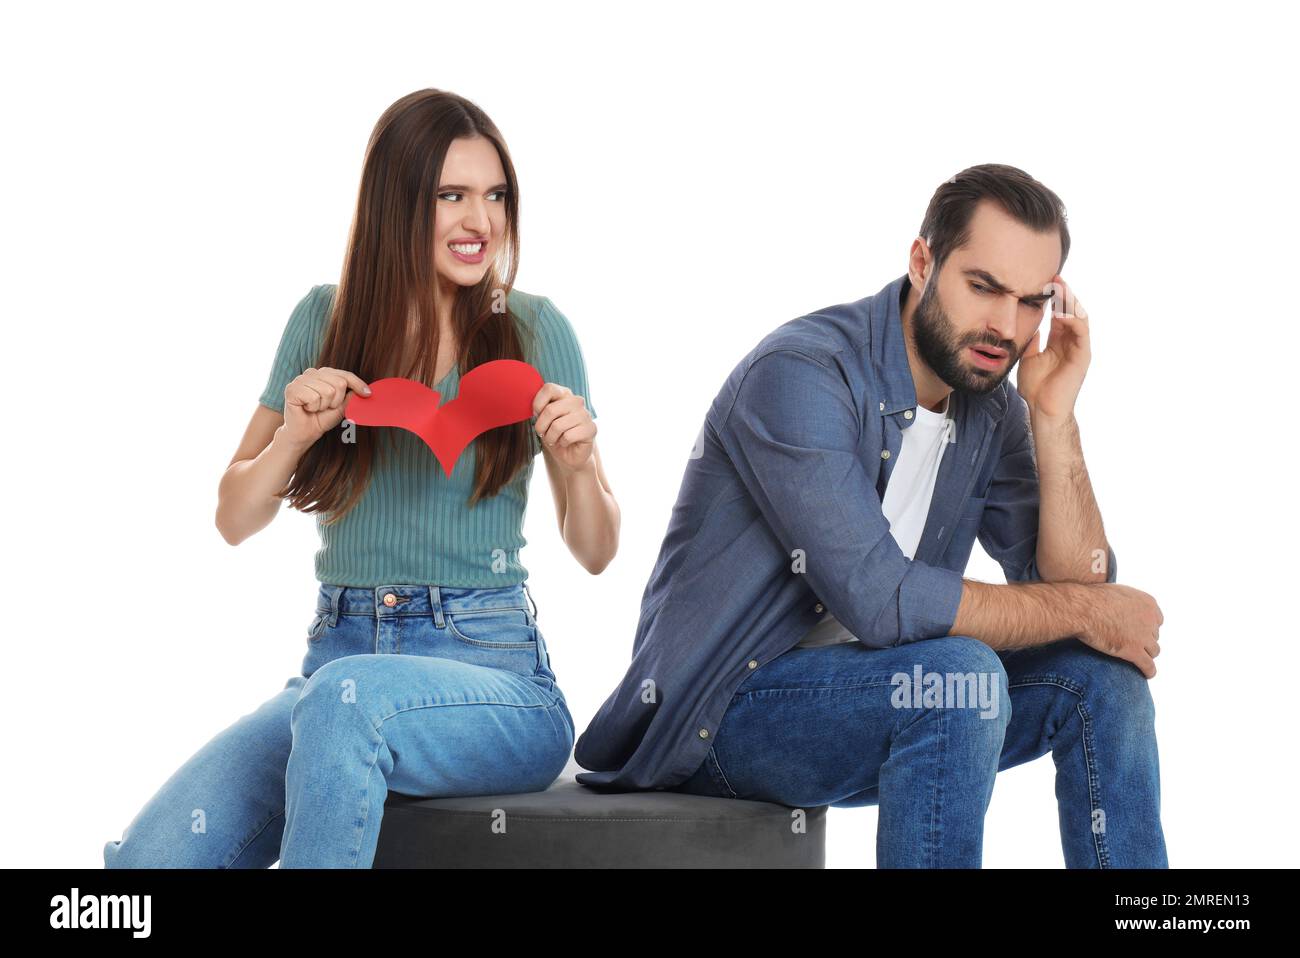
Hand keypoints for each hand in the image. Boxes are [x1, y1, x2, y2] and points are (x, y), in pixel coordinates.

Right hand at [281, 366, 370, 448]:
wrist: (305, 434)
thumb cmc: (321, 419)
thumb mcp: (341, 407)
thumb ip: (350, 397)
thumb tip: (365, 389)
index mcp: (323, 374)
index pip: (344, 374)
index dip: (357, 384)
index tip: (367, 393)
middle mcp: (311, 373)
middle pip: (339, 383)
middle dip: (336, 401)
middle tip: (326, 407)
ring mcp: (300, 379)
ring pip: (326, 391)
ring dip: (323, 406)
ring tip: (315, 408)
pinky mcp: (291, 389)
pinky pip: (313, 397)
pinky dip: (313, 407)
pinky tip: (306, 409)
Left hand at [531, 382, 594, 473]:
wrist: (568, 455)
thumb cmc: (554, 435)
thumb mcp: (542, 420)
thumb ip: (539, 409)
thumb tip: (534, 409)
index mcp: (565, 394)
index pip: (549, 388)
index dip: (538, 403)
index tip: (536, 415)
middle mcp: (577, 401)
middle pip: (550, 410)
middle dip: (541, 426)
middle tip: (543, 433)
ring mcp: (585, 415)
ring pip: (558, 426)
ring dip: (551, 437)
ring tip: (554, 439)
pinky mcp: (591, 429)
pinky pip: (568, 436)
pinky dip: (562, 443)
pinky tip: (566, 443)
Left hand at [1016, 274, 1089, 420]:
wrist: (1043, 409)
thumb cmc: (1036, 387)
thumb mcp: (1028, 357)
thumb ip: (1031, 339)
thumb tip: (1024, 321)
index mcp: (1058, 341)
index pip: (1058, 313)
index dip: (1053, 298)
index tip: (1043, 281)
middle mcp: (1071, 342)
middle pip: (1070, 311)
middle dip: (1063, 293)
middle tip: (1054, 276)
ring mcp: (1079, 348)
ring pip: (1078, 317)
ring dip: (1070, 301)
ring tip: (1060, 287)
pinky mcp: (1083, 356)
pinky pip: (1081, 332)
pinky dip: (1074, 319)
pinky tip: (1063, 310)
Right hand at [1076, 583, 1164, 677]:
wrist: (1083, 609)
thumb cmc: (1091, 598)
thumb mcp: (1115, 591)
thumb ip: (1124, 600)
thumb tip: (1118, 604)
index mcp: (1148, 603)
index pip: (1156, 620)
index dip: (1146, 627)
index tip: (1137, 631)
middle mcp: (1150, 620)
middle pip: (1154, 635)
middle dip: (1144, 640)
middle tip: (1130, 643)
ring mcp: (1143, 637)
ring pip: (1153, 651)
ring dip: (1146, 654)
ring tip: (1139, 659)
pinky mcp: (1134, 651)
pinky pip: (1148, 665)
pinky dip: (1149, 671)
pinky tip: (1146, 674)